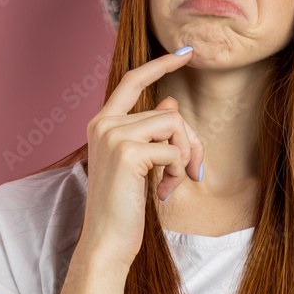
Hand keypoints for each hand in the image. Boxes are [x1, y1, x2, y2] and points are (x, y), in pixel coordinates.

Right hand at [78, 47, 203, 267]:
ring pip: (174, 126)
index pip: (132, 80)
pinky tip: (163, 192)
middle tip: (192, 171)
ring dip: (184, 158)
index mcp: (102, 122)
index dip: (160, 64)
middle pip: (168, 111)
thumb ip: (150, 130)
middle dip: (189, 142)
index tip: (185, 53)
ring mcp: (113, 135)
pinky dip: (178, 172)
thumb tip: (169, 102)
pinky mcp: (128, 152)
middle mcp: (104, 123)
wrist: (106, 241)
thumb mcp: (139, 162)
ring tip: (172, 183)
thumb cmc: (123, 206)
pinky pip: (174, 150)